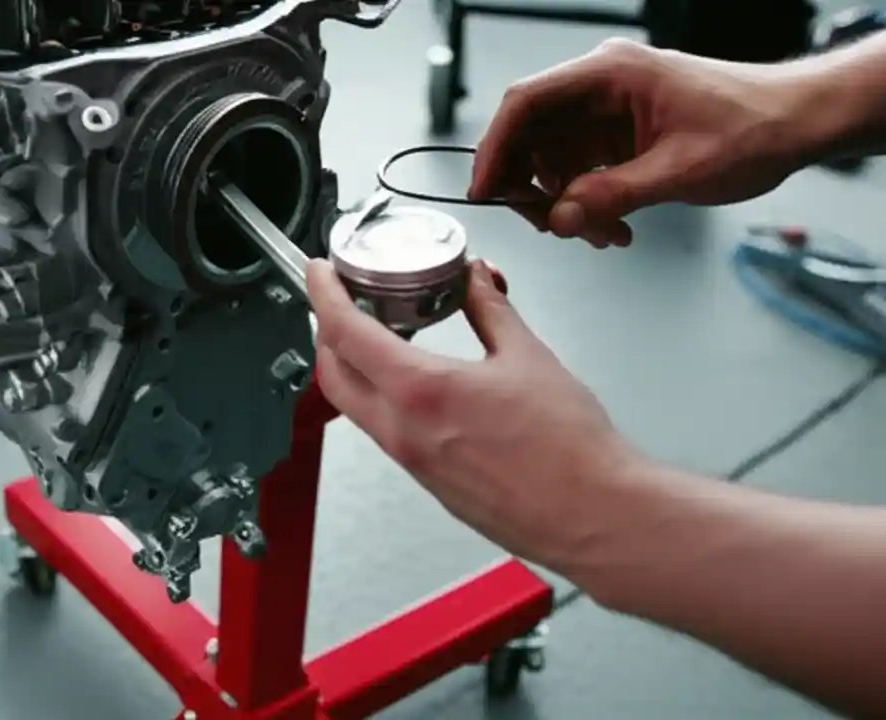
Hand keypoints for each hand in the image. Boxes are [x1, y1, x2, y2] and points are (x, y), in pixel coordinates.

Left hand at [307, 258, 643, 569]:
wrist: (593, 516)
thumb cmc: (570, 449)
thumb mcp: (528, 356)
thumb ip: (490, 310)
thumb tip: (476, 279)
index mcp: (421, 391)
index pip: (344, 333)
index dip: (323, 295)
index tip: (320, 273)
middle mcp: (403, 431)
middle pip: (333, 375)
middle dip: (326, 333)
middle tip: (340, 303)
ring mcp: (412, 463)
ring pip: (356, 407)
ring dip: (354, 368)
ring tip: (377, 337)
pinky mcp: (428, 483)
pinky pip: (386, 433)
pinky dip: (383, 399)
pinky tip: (413, 383)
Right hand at [470, 38, 816, 247]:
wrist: (796, 124)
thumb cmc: (753, 128)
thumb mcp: (680, 171)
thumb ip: (612, 195)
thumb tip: (558, 217)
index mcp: (609, 75)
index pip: (525, 103)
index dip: (495, 148)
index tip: (484, 191)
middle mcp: (599, 87)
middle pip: (529, 136)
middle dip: (532, 189)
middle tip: (551, 227)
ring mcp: (605, 111)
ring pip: (550, 160)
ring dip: (563, 204)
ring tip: (599, 234)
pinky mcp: (616, 134)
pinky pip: (577, 170)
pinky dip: (585, 203)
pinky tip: (612, 227)